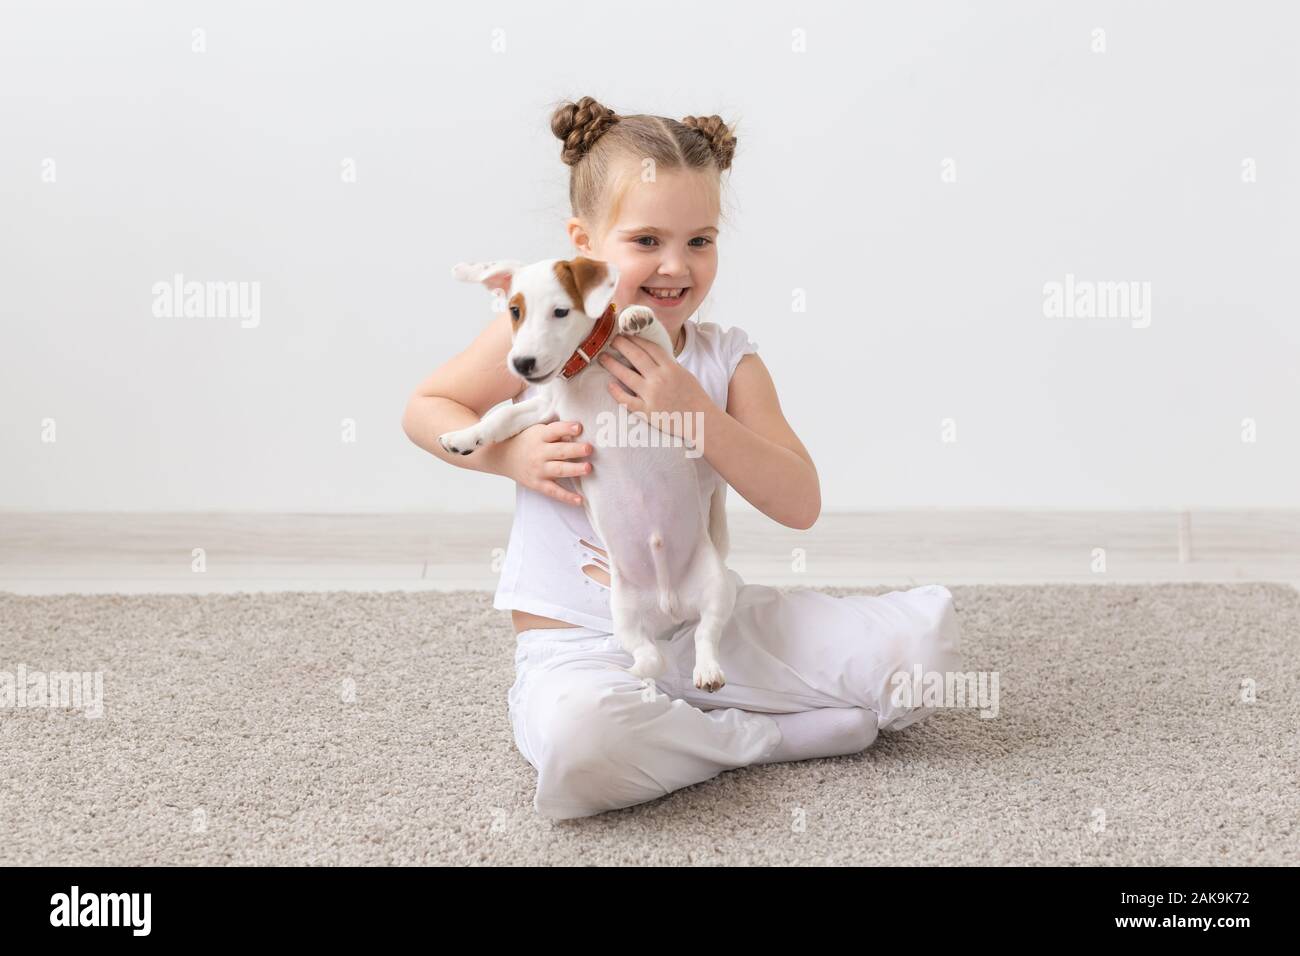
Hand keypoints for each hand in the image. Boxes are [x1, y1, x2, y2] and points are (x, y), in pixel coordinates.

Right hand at [497, 420, 591, 506]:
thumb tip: (580, 432)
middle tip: (589, 449)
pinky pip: (554, 491)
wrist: (503, 456)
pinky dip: (567, 497)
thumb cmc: (528, 441)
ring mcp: (539, 470)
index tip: (579, 427)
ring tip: (588, 468)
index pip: (554, 430)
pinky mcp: (538, 484)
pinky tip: (580, 500)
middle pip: (560, 451)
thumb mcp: (538, 431)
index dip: (566, 428)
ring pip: (559, 470)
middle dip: (575, 450)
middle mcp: (539, 453)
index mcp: (540, 436)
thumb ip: (556, 432)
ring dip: (574, 469)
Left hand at [597, 335, 712, 439]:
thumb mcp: (684, 374)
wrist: (701, 421)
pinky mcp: (647, 412)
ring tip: (603, 358)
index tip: (625, 333)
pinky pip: (627, 401)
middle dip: (621, 345)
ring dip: (612, 364)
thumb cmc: (695, 397)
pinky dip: (616, 392)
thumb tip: (652, 355)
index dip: (635, 338)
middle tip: (611, 340)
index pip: (649, 347)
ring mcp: (652, 395)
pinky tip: (609, 385)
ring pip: (626, 375)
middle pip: (636, 356)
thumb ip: (668, 365)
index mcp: (671, 367)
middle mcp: (660, 378)